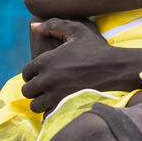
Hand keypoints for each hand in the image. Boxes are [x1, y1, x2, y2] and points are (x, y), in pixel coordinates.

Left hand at [20, 18, 134, 112]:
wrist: (114, 68)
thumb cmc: (96, 48)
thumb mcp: (76, 30)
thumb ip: (52, 26)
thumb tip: (33, 26)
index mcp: (46, 61)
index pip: (26, 73)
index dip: (33, 74)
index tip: (43, 74)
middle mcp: (47, 79)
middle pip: (27, 91)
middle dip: (35, 89)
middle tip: (47, 86)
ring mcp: (55, 95)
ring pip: (35, 105)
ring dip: (41, 101)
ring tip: (51, 96)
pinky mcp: (64, 106)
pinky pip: (47, 114)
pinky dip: (50, 111)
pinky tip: (59, 104)